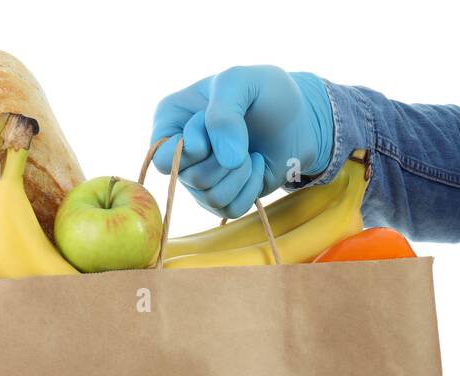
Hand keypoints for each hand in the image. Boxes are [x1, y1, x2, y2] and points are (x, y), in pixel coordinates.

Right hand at [149, 66, 333, 218]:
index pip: (161, 156)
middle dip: (222, 160)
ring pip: (211, 197)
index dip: (191, 148)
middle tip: (238, 138)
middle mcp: (181, 152)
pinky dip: (251, 189)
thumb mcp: (242, 81)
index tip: (209, 124)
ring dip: (240, 174)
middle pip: (189, 178)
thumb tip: (227, 160)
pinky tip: (257, 166)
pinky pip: (231, 210)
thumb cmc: (265, 93)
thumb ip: (224, 112)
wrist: (298, 117)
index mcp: (171, 119)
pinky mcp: (224, 197)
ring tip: (249, 151)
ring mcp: (200, 178)